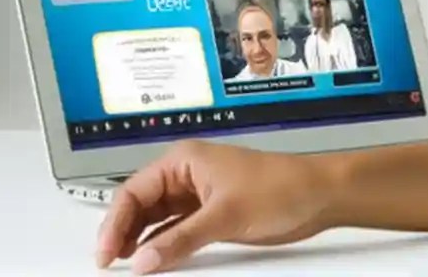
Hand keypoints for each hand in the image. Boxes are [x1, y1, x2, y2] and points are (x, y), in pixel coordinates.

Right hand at [96, 140, 336, 274]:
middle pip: (140, 206)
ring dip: (142, 242)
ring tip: (128, 268)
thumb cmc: (279, 188)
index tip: (105, 255)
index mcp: (183, 161)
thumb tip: (140, 263)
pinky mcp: (212, 215)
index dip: (114, 224)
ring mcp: (198, 196)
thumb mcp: (225, 215)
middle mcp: (186, 176)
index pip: (133, 192)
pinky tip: (155, 263)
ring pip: (156, 221)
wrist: (321, 195)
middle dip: (123, 233)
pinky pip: (177, 231)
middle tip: (109, 265)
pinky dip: (164, 247)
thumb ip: (180, 240)